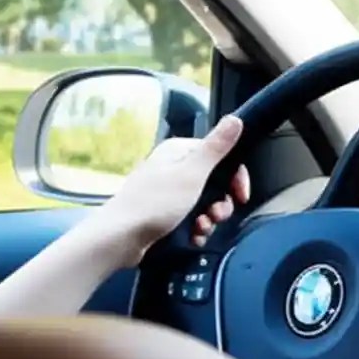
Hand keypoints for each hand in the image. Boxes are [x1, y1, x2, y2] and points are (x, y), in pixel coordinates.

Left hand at [88, 116, 249, 266]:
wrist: (118, 238)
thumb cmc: (152, 204)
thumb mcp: (192, 173)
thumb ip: (216, 147)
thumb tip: (235, 120)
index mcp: (179, 152)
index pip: (220, 156)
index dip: (234, 177)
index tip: (240, 195)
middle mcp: (173, 168)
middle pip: (214, 182)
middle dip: (220, 203)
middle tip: (216, 215)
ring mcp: (167, 191)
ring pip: (203, 203)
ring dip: (208, 219)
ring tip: (200, 227)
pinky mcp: (163, 213)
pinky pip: (190, 218)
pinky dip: (195, 229)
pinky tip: (191, 236)